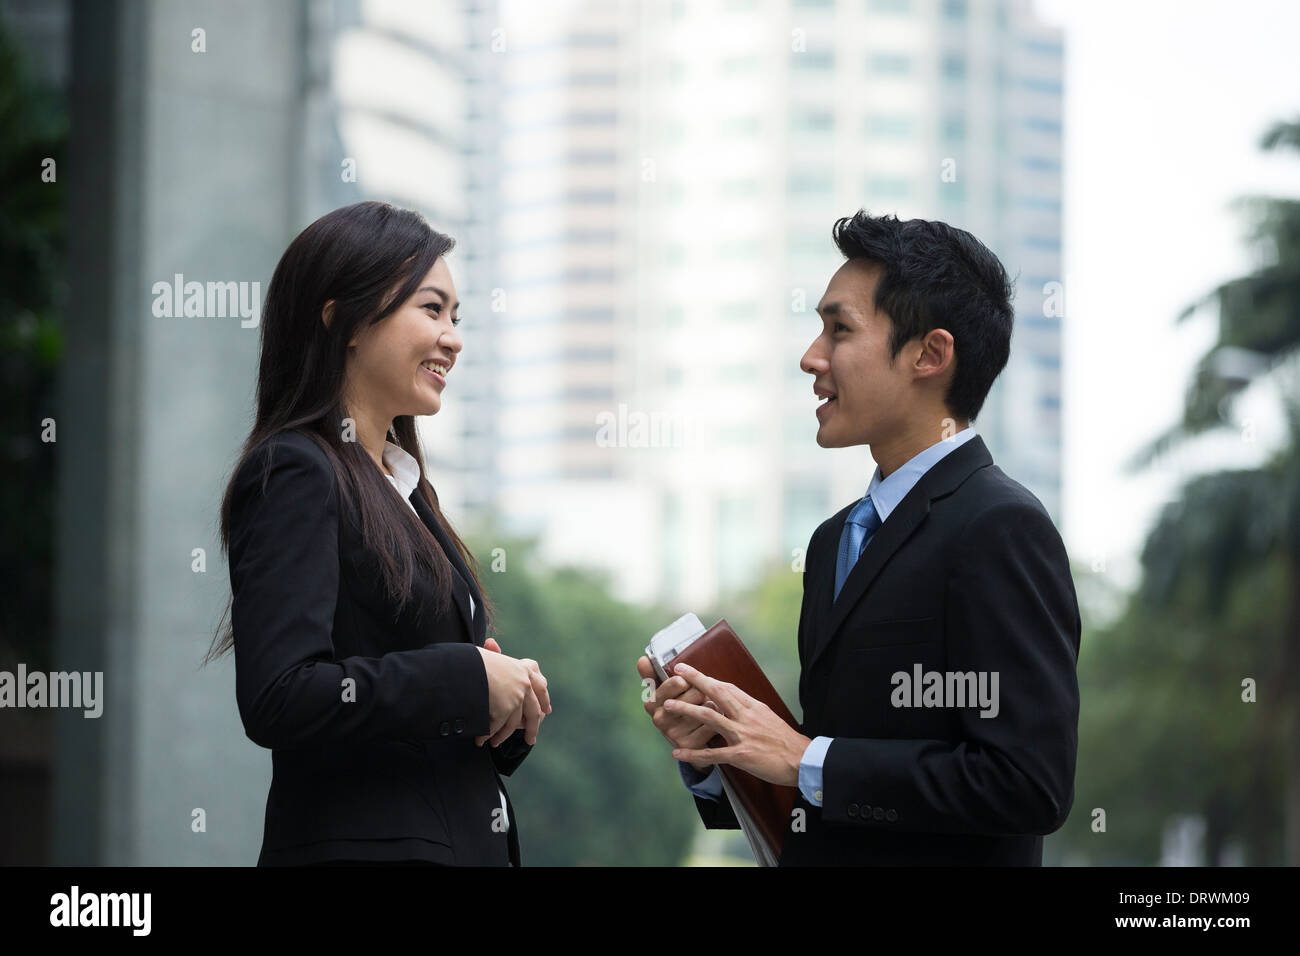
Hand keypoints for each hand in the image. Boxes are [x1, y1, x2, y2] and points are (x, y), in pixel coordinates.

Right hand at [476, 639, 550, 746]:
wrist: (461, 666)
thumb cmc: (472, 660)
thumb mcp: (486, 655)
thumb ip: (493, 655)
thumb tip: (492, 643)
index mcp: (524, 668)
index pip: (540, 686)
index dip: (543, 699)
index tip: (547, 711)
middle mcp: (525, 683)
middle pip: (534, 711)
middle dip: (532, 727)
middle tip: (531, 739)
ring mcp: (517, 697)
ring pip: (514, 724)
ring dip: (504, 736)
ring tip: (495, 743)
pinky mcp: (506, 710)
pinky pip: (498, 727)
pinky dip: (488, 735)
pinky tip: (481, 739)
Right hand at [636, 655, 720, 774]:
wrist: (689, 741)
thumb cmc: (679, 709)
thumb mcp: (665, 692)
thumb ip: (653, 675)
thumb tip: (642, 659)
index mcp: (652, 702)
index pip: (678, 682)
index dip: (690, 681)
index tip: (688, 684)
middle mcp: (659, 719)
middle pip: (695, 694)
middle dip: (703, 693)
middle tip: (702, 697)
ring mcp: (673, 733)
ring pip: (705, 709)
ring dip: (714, 706)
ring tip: (712, 708)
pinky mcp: (689, 745)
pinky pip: (711, 726)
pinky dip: (718, 722)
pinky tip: (716, 723)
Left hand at [662, 661, 810, 787]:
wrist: (802, 760)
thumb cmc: (785, 740)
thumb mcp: (768, 717)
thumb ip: (749, 710)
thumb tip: (733, 701)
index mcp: (753, 706)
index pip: (726, 687)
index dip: (707, 678)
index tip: (690, 669)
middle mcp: (746, 716)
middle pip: (717, 693)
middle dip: (696, 681)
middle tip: (676, 672)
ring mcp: (743, 735)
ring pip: (710, 718)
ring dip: (687, 710)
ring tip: (668, 705)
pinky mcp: (742, 754)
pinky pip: (713, 754)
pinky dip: (694, 754)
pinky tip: (677, 753)